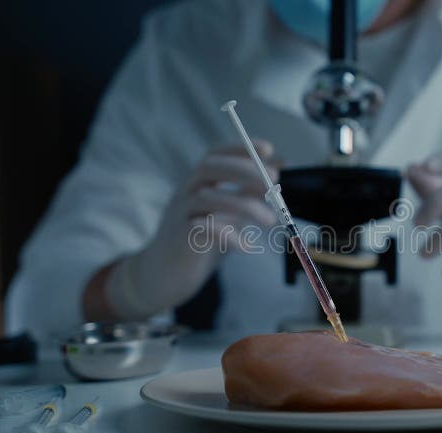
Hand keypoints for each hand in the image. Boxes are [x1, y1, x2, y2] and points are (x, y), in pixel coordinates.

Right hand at [105, 140, 277, 318]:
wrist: (163, 276)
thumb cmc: (198, 241)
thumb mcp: (227, 211)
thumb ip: (248, 190)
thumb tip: (278, 167)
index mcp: (197, 183)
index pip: (215, 154)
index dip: (240, 148)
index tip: (269, 149)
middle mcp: (185, 192)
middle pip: (209, 168)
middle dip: (243, 169)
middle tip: (272, 180)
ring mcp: (179, 214)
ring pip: (207, 198)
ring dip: (244, 205)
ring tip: (270, 220)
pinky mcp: (178, 239)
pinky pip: (202, 229)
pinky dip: (228, 235)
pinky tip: (247, 246)